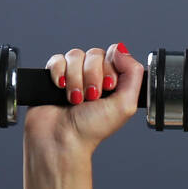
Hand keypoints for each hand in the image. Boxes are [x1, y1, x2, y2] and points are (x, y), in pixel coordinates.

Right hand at [22, 42, 145, 154]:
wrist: (62, 139)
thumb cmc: (92, 128)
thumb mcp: (125, 104)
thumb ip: (133, 74)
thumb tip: (121, 49)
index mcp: (113, 80)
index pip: (114, 54)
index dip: (111, 67)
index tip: (109, 86)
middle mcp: (94, 76)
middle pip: (95, 53)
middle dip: (93, 76)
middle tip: (92, 97)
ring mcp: (73, 75)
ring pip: (75, 55)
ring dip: (76, 79)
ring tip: (76, 99)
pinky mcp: (53, 76)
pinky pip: (57, 59)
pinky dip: (59, 73)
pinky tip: (61, 88)